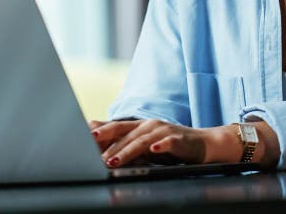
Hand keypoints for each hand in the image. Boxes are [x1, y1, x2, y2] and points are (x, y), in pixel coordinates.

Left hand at [88, 119, 225, 167]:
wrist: (203, 144)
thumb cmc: (171, 147)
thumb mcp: (146, 148)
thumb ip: (128, 148)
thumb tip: (104, 156)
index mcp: (140, 126)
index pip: (115, 127)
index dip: (100, 131)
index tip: (83, 138)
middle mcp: (149, 125)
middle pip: (124, 132)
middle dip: (107, 140)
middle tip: (92, 148)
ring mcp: (163, 131)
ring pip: (141, 140)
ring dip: (126, 150)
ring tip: (114, 161)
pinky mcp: (178, 139)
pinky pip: (167, 142)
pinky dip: (160, 146)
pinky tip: (154, 150)